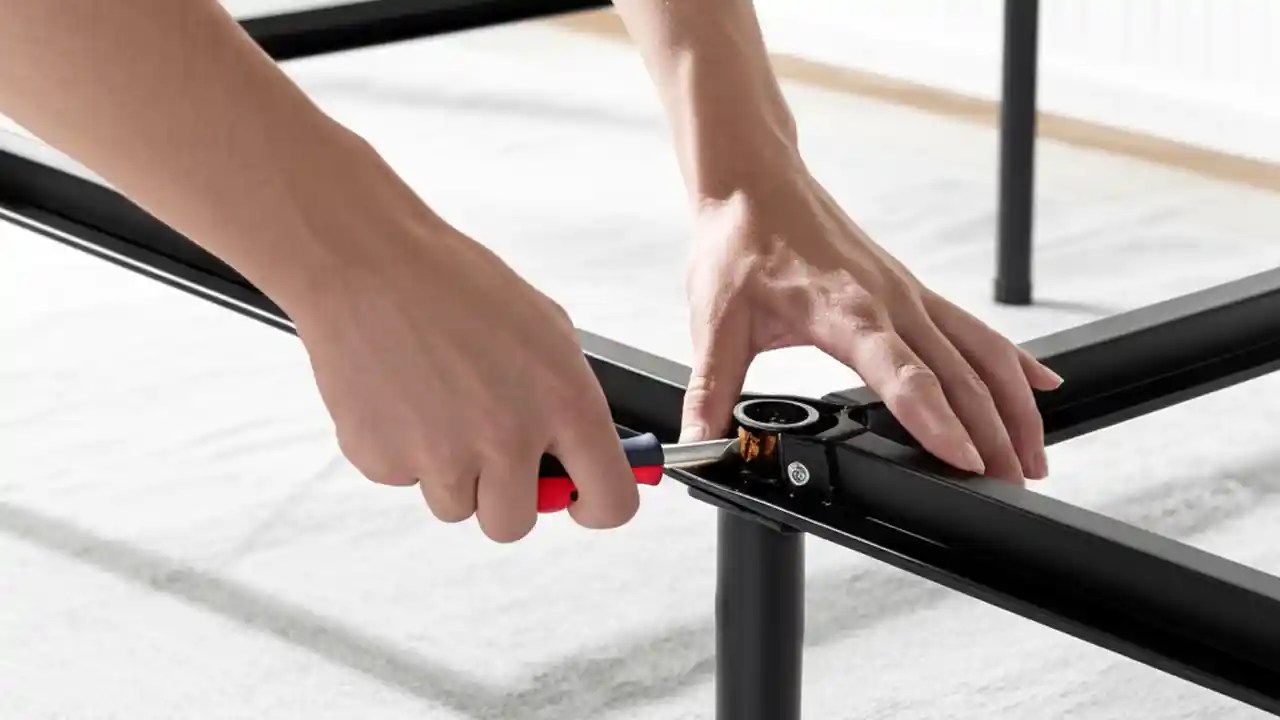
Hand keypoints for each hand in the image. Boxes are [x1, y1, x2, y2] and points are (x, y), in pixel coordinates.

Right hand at [260, 133, 638, 541]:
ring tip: (436, 404)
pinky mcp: (383, 461)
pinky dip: (402, 449)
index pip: (610, 501)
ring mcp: (441, 457)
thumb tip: (579, 453)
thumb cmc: (457, 286)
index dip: (596, 507)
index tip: (579, 499)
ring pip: (454, 507)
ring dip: (449, 472)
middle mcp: (508, 440)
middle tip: (487, 449)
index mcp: (565, 405)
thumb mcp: (545, 330)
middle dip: (503, 496)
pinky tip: (399, 395)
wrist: (368, 264)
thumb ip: (568, 398)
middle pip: (513, 525)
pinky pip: (404, 480)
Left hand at [681, 162, 1062, 480]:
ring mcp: (908, 295)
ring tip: (1034, 457)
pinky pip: (976, 329)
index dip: (937, 420)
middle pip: (958, 374)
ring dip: (1014, 405)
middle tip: (1013, 483)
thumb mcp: (714, 322)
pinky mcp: (912, 291)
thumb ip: (710, 389)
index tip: (966, 458)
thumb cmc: (739, 242)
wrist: (755, 181)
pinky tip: (1043, 386)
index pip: (903, 374)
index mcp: (844, 311)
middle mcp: (889, 302)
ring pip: (981, 353)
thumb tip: (698, 445)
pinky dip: (1012, 361)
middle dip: (992, 433)